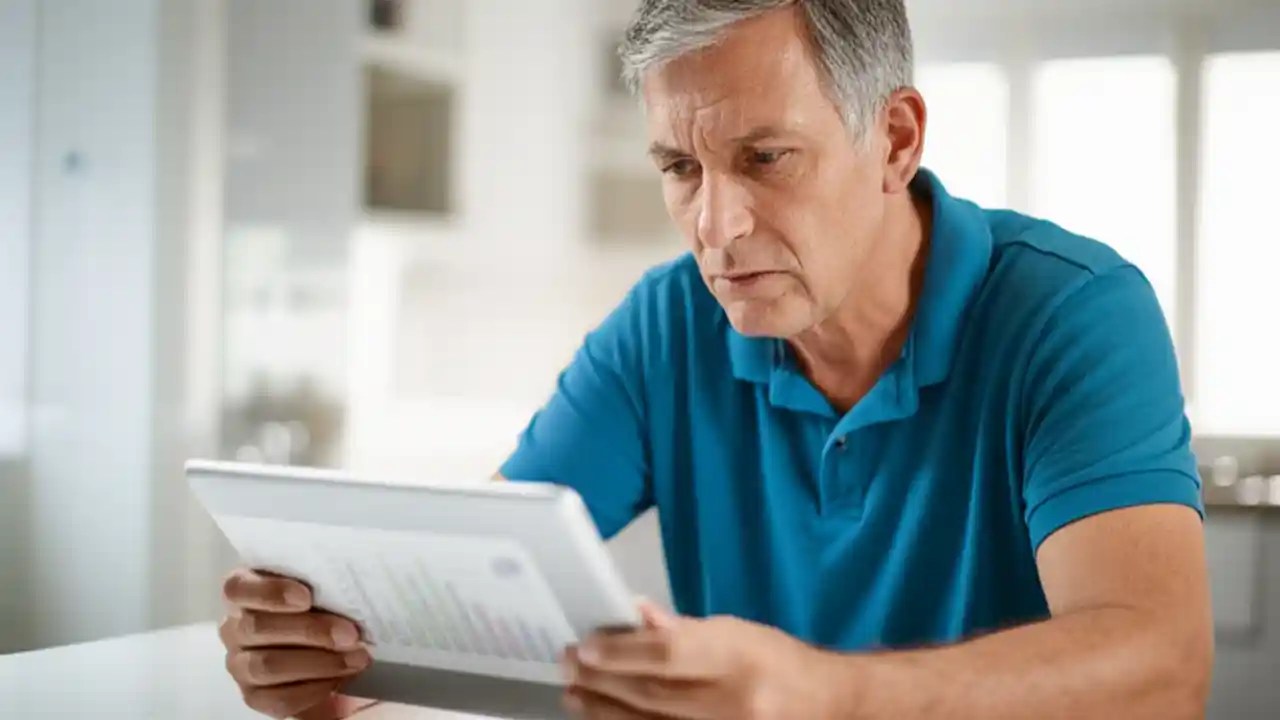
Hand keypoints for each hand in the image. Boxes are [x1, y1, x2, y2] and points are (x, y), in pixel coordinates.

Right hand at [219, 568, 377, 718]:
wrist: (331, 653)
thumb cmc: (324, 608)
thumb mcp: (322, 589)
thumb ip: (323, 584)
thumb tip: (351, 586)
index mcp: (245, 592)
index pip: (238, 588)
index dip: (270, 592)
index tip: (306, 597)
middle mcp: (235, 628)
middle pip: (257, 628)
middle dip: (310, 630)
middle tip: (350, 633)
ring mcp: (240, 664)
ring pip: (267, 665)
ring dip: (318, 662)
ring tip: (355, 657)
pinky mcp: (254, 696)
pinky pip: (279, 698)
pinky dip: (314, 688)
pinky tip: (339, 679)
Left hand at [562, 602, 839, 718]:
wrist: (831, 708)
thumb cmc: (782, 665)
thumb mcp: (741, 633)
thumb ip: (686, 630)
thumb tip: (636, 615)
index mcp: (741, 659)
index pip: (669, 654)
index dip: (621, 652)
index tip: (586, 647)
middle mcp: (735, 704)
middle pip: (652, 696)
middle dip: (602, 682)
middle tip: (569, 666)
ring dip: (606, 712)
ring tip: (575, 696)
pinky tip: (609, 719)